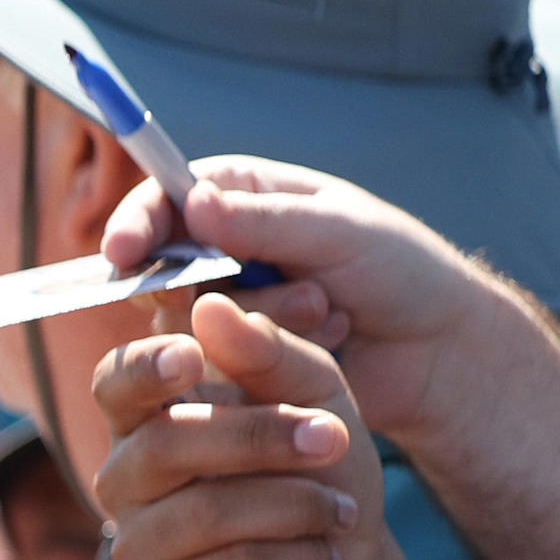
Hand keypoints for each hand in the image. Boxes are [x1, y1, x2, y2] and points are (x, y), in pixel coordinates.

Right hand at [91, 299, 381, 559]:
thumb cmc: (321, 473)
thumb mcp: (316, 398)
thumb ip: (269, 353)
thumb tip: (211, 308)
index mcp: (150, 419)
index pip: (114, 384)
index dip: (143, 368)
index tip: (190, 356)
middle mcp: (126, 481)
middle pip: (165, 446)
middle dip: (260, 438)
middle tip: (333, 438)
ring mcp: (138, 547)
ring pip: (206, 513)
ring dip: (294, 505)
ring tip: (342, 512)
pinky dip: (295, 558)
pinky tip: (322, 557)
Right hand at [97, 156, 535, 459]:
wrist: (437, 350)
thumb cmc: (399, 271)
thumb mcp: (338, 231)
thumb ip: (264, 221)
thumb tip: (194, 204)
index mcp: (243, 195)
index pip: (166, 200)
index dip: (138, 224)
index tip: (122, 252)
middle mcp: (224, 249)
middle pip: (164, 267)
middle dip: (215, 287)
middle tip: (286, 297)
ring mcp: (228, 308)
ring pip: (191, 322)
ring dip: (264, 320)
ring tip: (331, 314)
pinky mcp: (236, 360)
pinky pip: (217, 364)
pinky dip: (270, 354)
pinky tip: (327, 343)